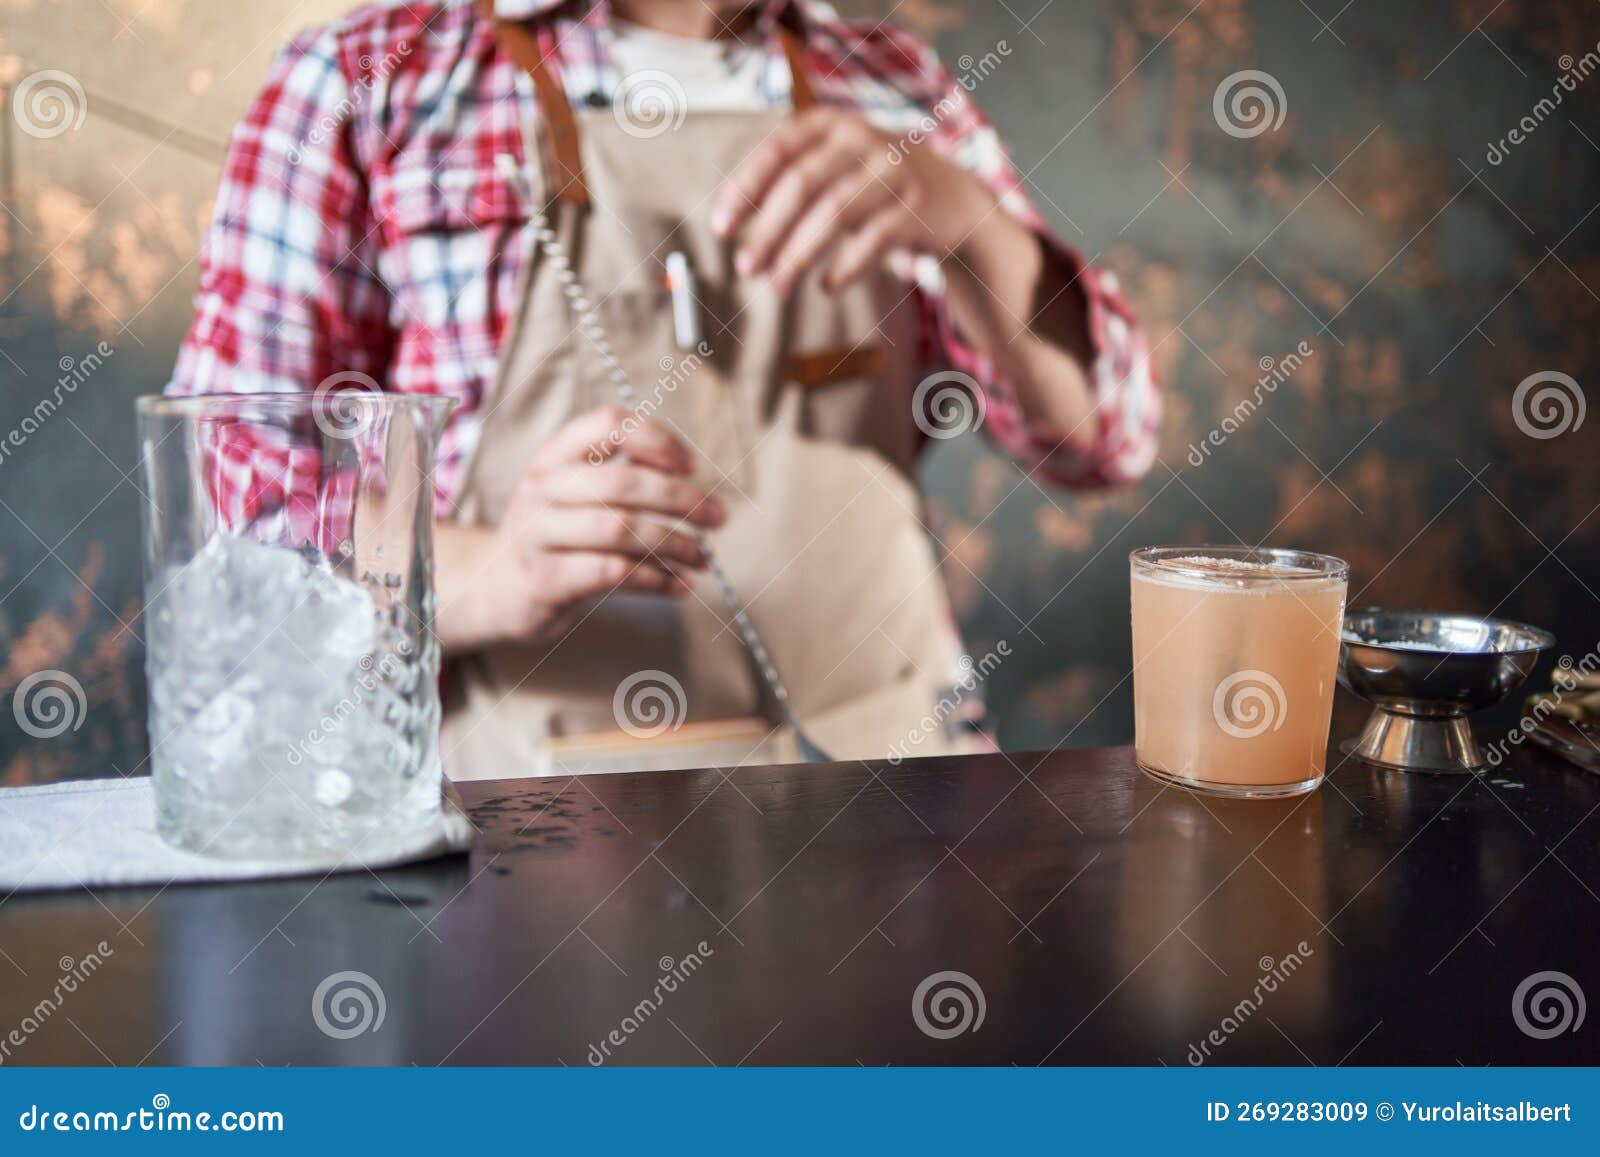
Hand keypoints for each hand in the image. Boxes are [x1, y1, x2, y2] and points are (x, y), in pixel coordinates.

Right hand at [435, 406, 724, 651]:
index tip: (690, 466)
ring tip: (702, 557)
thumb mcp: (577, 492)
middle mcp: (542, 487)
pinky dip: (656, 580)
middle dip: (681, 499)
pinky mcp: (545, 580)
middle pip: (622, 482)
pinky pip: (613, 573)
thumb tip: (692, 480)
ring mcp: (538, 534)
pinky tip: (678, 585)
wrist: (498, 587)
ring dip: (674, 544)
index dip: (656, 439)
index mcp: (554, 454)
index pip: (608, 424)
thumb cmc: (557, 534)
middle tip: (718, 517)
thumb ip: (623, 476)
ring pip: (620, 530)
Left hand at [711, 106, 997, 296]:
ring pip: (834, 213)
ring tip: (778, 286)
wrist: (953, 198)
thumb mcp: (833, 166)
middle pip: (802, 184)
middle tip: (745, 268)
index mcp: (831, 123)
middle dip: (768, 230)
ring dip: (799, 254)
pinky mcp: (918, 207)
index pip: (776, 151)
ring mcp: (894, 170)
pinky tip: (826, 287)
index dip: (744, 190)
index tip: (720, 229)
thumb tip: (728, 223)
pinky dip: (845, 266)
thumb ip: (786, 181)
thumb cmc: (872, 187)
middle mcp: (862, 138)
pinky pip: (874, 240)